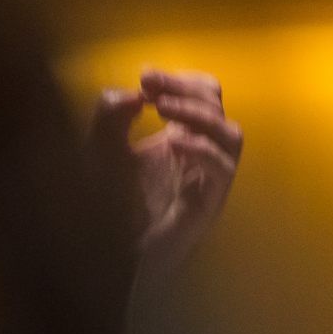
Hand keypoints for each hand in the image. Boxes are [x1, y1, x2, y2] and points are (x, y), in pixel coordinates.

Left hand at [92, 69, 241, 279]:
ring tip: (164, 110)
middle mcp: (198, 154)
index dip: (177, 80)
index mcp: (180, 136)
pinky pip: (223, 169)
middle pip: (217, 106)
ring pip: (231, 134)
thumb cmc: (108, 208)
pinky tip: (173, 143)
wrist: (109, 258)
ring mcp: (207, 179)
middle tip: (154, 89)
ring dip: (200, 115)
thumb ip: (110, 118)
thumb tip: (133, 92)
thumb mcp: (101, 153)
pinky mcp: (208, 204)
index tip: (145, 76)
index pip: (199, 94)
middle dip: (187, 89)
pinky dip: (202, 150)